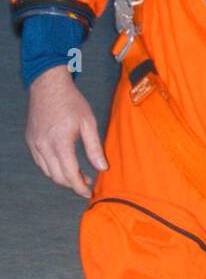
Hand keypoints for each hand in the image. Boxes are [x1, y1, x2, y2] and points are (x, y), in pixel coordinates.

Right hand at [25, 65, 107, 197]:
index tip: (89, 193)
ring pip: (47, 172)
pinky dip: (52, 168)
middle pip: (57, 177)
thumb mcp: (89, 123)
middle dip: (72, 184)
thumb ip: (94, 148)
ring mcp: (34, 144)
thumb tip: (102, 168)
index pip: (70, 174)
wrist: (48, 86)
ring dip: (62, 178)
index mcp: (60, 142)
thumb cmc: (71, 102)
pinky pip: (40, 163)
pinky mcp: (30, 141)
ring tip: (78, 175)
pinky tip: (64, 164)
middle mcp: (44, 146)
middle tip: (86, 185)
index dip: (80, 187)